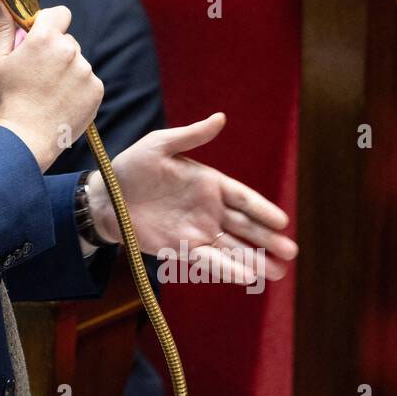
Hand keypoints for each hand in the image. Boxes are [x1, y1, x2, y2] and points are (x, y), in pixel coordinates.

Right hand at [0, 0, 102, 171]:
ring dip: (65, 70)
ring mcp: (85, 71)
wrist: (26, 139)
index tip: (39, 36)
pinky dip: (77, 87)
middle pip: (67, 40)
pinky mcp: (96, 90)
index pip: (59, 13)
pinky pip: (87, 80)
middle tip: (36, 73)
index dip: (49, 22)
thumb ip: (1, 27)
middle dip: (54, 50)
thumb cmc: (8, 100)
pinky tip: (60, 101)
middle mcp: (69, 51)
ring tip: (47, 92)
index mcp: (44, 39)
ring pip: (77, 61)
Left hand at [88, 113, 298, 284]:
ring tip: (278, 272)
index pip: (243, 198)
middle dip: (268, 240)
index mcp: (210, 183)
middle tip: (291, 252)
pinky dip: (227, 269)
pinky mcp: (182, 248)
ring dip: (255, 260)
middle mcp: (210, 209)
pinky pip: (209, 260)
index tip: (282, 221)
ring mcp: (198, 230)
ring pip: (233, 247)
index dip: (262, 210)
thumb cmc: (132, 167)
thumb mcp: (159, 145)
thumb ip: (190, 135)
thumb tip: (220, 118)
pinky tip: (247, 277)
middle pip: (245, 227)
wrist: (105, 196)